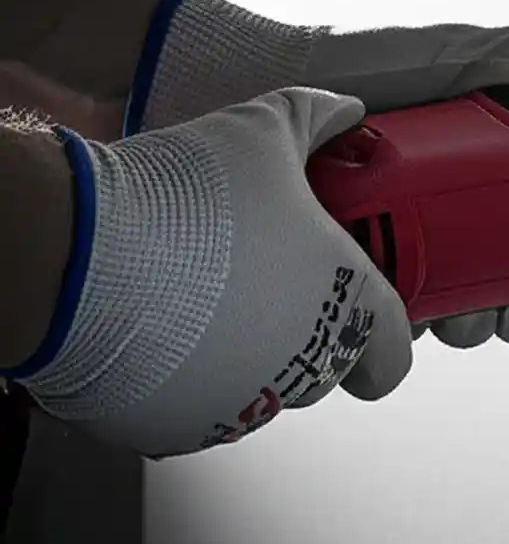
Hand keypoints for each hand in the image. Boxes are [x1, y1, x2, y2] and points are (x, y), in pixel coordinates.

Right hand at [12, 88, 410, 457]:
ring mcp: (243, 408)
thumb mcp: (263, 131)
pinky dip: (191, 379)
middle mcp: (304, 369)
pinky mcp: (180, 431)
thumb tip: (346, 111)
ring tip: (213, 299)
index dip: (384, 336)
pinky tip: (168, 330)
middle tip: (275, 289)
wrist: (78, 254)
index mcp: (348, 306)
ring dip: (251, 355)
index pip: (395, 355)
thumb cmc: (185, 197)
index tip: (362, 313)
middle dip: (309, 332)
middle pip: (328, 369)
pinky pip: (201, 410)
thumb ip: (318, 119)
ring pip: (266, 391)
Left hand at [126, 0, 508, 349]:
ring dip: (482, 325)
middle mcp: (452, 213)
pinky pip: (393, 326)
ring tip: (463, 310)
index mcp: (486, 169)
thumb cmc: (334, 66)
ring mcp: (405, 248)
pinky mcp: (350, 280)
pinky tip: (406, 318)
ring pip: (468, 312)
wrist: (229, 87)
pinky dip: (410, 334)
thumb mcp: (436, 56)